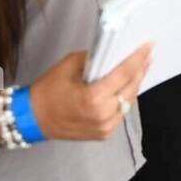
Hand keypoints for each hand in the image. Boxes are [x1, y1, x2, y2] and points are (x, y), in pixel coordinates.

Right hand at [29, 44, 151, 141]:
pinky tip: (126, 87)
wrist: (32, 118)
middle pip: (131, 88)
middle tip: (147, 56)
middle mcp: (103, 115)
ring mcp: (105, 127)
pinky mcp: (104, 134)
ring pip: (129, 102)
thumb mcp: (68, 66)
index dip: (138, 59)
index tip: (148, 47)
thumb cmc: (47, 91)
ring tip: (140, 69)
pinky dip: (124, 99)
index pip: (124, 74)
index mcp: (93, 98)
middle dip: (140, 71)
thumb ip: (93, 59)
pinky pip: (121, 113)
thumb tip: (112, 53)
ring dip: (134, 85)